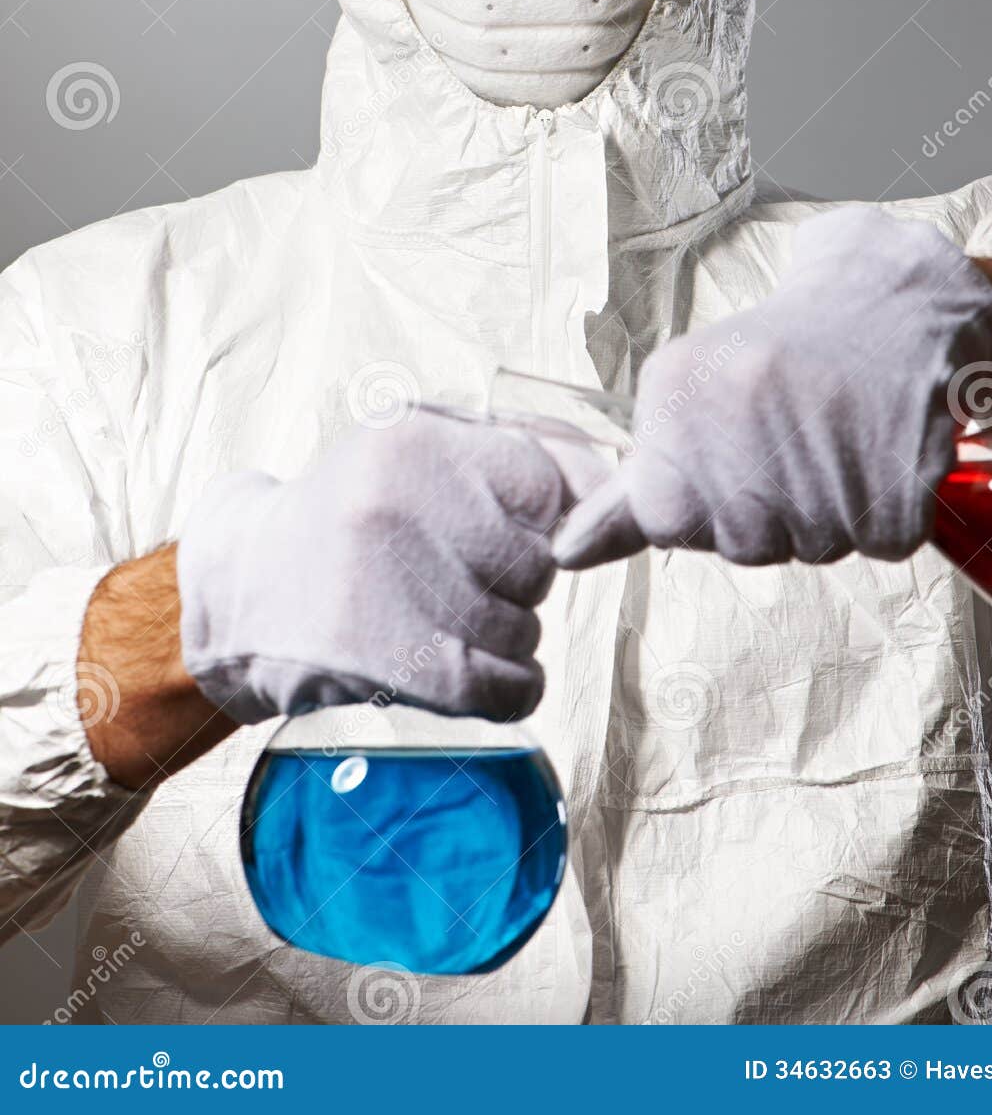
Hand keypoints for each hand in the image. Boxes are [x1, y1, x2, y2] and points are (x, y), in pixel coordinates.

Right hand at [177, 413, 567, 723]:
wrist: (242, 592)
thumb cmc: (348, 517)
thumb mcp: (415, 453)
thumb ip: (517, 454)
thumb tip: (613, 484)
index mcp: (411, 442)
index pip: (543, 482)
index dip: (539, 518)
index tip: (504, 531)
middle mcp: (401, 506)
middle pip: (540, 563)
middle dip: (516, 582)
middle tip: (456, 579)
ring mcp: (396, 586)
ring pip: (529, 628)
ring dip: (503, 636)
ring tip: (438, 617)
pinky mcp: (400, 666)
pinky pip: (515, 686)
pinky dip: (506, 685)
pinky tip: (460, 666)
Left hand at [555, 208, 991, 569]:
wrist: (890, 303)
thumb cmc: (781, 353)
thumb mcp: (684, 393)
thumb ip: (627, 490)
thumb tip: (565, 555)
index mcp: (678, 399)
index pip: (664, 523)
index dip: (699, 501)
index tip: (729, 452)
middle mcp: (744, 426)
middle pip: (742, 545)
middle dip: (766, 511)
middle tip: (790, 440)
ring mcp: (822, 463)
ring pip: (812, 548)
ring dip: (825, 509)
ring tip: (834, 436)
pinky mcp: (895, 489)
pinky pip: (877, 544)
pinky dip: (882, 508)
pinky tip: (875, 447)